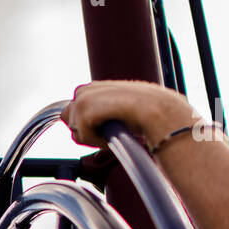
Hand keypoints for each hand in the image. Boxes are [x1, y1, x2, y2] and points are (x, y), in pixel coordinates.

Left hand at [60, 80, 200, 150]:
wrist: (159, 111)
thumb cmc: (145, 113)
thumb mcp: (119, 110)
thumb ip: (101, 114)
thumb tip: (87, 128)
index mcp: (92, 88)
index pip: (72, 114)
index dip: (87, 127)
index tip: (105, 130)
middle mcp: (85, 90)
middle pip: (69, 122)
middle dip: (86, 132)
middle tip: (110, 131)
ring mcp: (83, 98)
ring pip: (75, 131)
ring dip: (93, 137)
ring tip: (114, 130)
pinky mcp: (85, 109)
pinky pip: (82, 136)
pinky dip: (97, 140)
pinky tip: (113, 132)